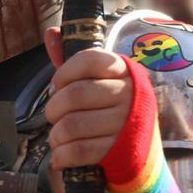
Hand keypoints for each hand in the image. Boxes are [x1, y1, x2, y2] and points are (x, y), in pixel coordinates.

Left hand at [43, 28, 132, 171]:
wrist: (141, 158)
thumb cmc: (110, 115)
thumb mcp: (97, 85)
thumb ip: (72, 63)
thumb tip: (51, 33)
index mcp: (125, 71)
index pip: (89, 59)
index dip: (64, 73)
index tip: (57, 85)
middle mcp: (131, 94)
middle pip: (74, 94)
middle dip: (53, 109)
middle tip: (53, 117)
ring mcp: (128, 123)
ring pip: (72, 125)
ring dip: (56, 135)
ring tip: (58, 138)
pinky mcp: (122, 152)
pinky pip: (79, 150)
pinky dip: (62, 155)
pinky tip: (61, 155)